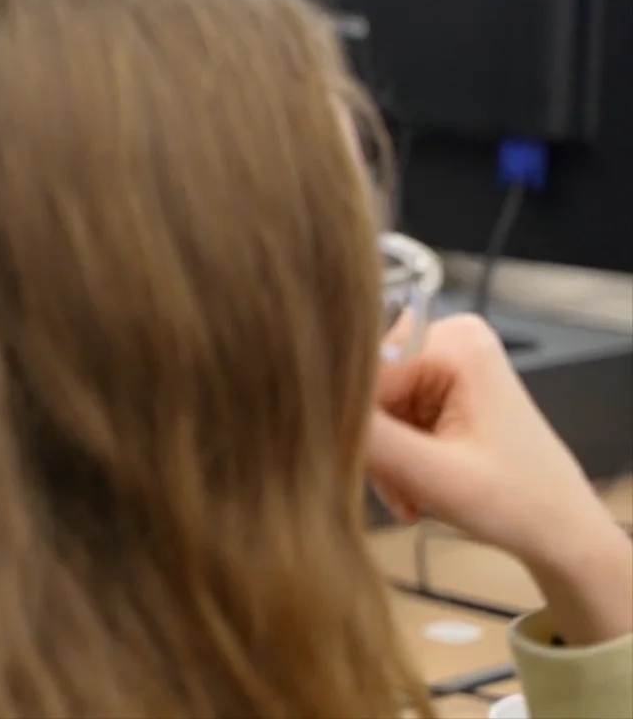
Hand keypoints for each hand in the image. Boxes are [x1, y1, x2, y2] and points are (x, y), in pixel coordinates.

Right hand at [367, 313, 631, 644]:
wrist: (560, 530)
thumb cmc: (518, 504)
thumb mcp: (434, 477)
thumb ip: (371, 441)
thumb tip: (307, 410)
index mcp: (455, 341)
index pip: (365, 373)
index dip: (356, 424)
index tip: (366, 470)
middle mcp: (449, 337)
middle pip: (368, 387)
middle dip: (374, 444)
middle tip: (400, 490)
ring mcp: (446, 362)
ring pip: (373, 407)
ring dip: (383, 456)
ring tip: (411, 495)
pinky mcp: (442, 386)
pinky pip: (389, 416)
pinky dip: (394, 456)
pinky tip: (414, 485)